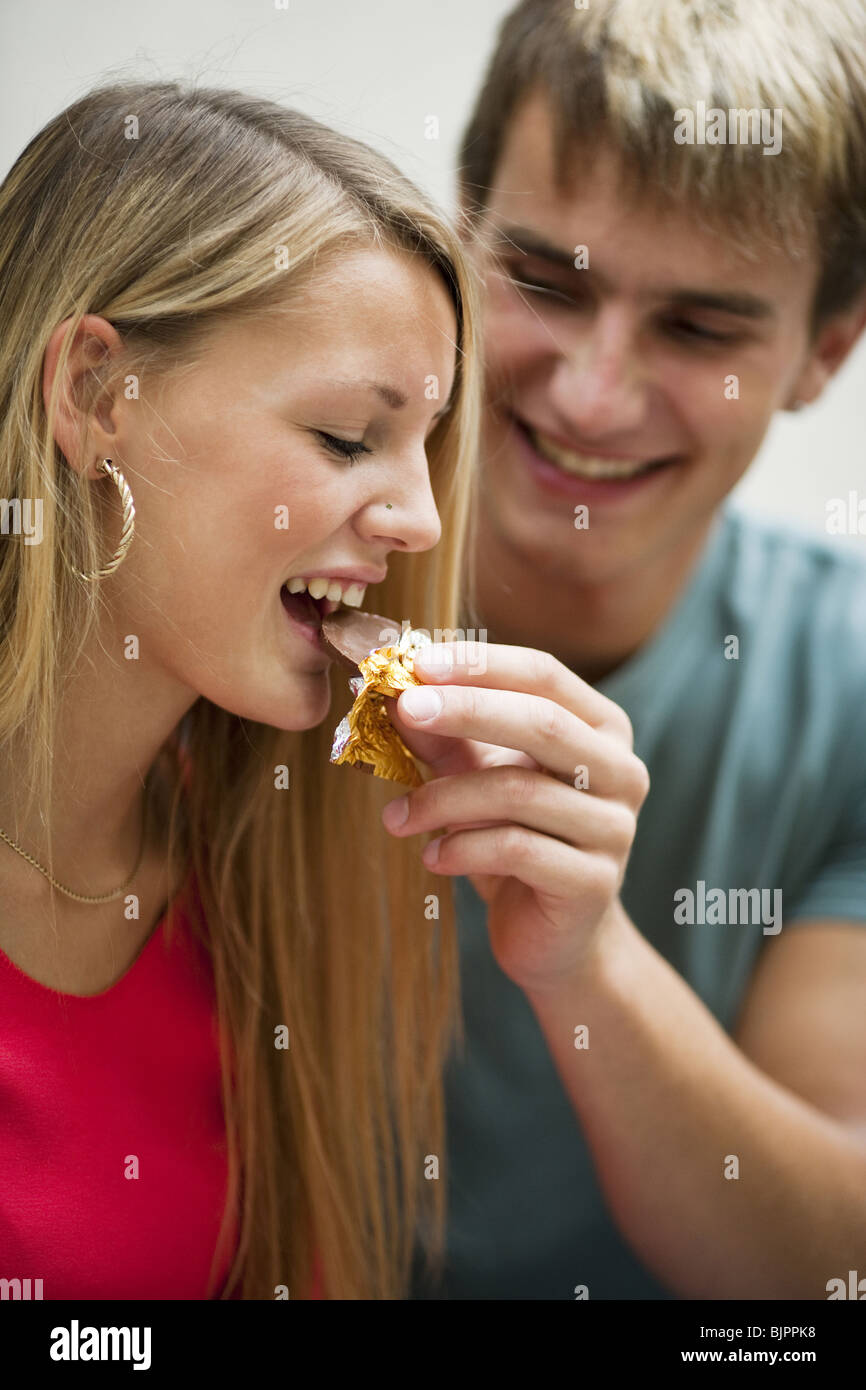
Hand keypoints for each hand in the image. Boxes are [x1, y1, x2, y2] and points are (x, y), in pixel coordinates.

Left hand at [380, 641, 649, 995]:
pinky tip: (431, 857)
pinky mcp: (594, 882)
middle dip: (465, 710)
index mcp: (602, 728)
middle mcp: (621, 771)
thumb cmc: (516, 838)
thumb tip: (396, 696)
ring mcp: (614, 828)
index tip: (416, 662)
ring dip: (444, 799)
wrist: (554, 937)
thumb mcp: (477, 776)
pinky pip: (518, 850)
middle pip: (543, 723)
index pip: (544, 675)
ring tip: (397, 816)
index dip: (481, 664)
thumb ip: (446, 736)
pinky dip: (462, 849)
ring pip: (520, 791)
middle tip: (403, 709)